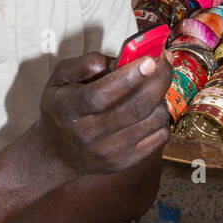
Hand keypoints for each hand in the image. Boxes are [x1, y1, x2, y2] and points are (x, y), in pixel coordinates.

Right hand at [37, 52, 170, 176]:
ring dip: (161, 97)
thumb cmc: (61, 108)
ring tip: (152, 86)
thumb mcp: (58, 79)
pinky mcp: (126, 161)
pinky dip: (162, 118)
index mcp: (70, 109)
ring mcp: (110, 151)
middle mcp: (90, 134)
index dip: (129, 77)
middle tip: (164, 60)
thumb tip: (113, 61)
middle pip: (135, 107)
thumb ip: (82, 64)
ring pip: (153, 120)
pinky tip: (152, 108)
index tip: (149, 60)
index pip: (102, 95)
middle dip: (158, 79)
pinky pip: (160, 137)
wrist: (57, 153)